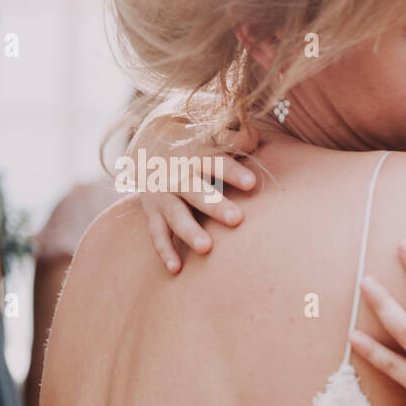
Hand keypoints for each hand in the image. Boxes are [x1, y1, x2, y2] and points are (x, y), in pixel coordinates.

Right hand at [135, 116, 260, 272]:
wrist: (149, 143)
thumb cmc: (196, 144)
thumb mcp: (210, 135)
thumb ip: (234, 138)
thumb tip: (256, 136)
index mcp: (195, 154)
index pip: (216, 162)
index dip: (233, 172)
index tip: (252, 183)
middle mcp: (178, 176)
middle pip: (197, 191)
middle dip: (215, 205)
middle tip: (237, 219)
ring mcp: (163, 196)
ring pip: (176, 214)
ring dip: (190, 231)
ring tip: (207, 248)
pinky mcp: (153, 212)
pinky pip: (157, 234)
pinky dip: (165, 251)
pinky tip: (177, 270)